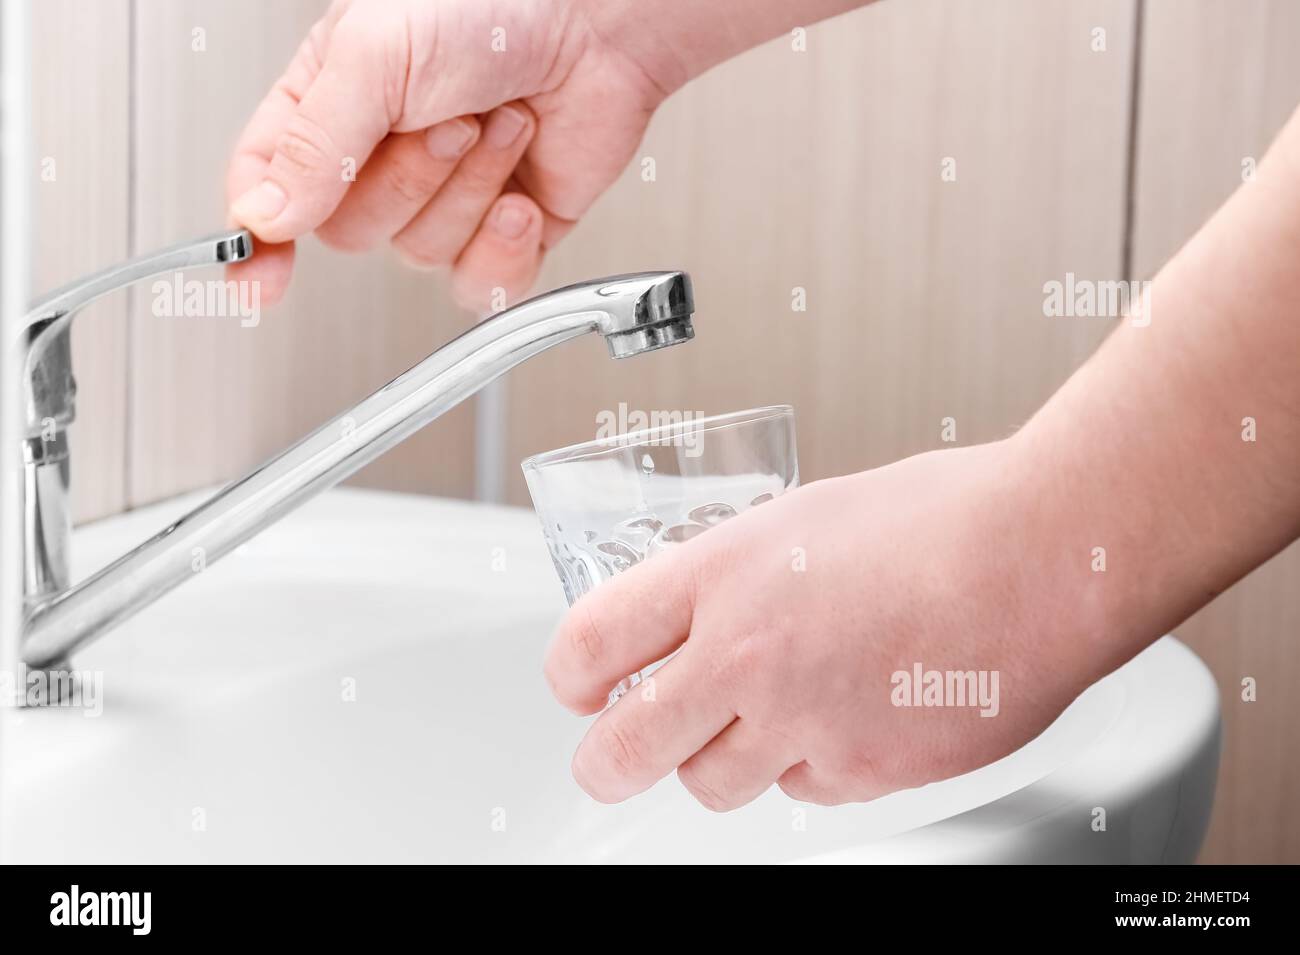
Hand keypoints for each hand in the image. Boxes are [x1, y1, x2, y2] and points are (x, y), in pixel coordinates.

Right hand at [225, 0, 673, 310]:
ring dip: (469, 189)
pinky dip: (503, 250)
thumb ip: (313, 144)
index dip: (259, 237)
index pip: (267, 187)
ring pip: (420, 253)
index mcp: (330, 102)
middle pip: (350, 230)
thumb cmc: (492, 4)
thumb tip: (264, 217)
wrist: (600, 21)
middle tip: (451, 118)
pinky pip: (479, 285)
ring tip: (503, 122)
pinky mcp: (506, 231)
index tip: (257, 280)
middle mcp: (383, 154)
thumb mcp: (375, 56)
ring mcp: (447, 196)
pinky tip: (523, 200)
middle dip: (408, 179)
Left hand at [543, 440, 1099, 809]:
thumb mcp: (801, 519)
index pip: (588, 644)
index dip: (570, 675)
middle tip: (614, 754)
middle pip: (623, 750)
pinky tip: (849, 715)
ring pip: (712, 786)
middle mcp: (746, 655)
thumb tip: (695, 617)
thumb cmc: (942, 519)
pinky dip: (810, 765)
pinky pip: (801, 789)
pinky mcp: (862, 773)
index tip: (581, 687)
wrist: (1043, 556)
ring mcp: (802, 722)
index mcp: (721, 573)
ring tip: (764, 718)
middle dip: (609, 759)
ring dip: (720, 762)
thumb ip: (734, 577)